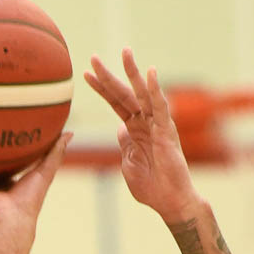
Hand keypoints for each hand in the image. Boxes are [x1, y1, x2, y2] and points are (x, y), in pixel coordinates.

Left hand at [84, 48, 202, 221]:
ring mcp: (157, 125)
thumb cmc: (150, 186)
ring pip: (142, 94)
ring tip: (125, 52)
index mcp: (134, 130)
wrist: (168, 201)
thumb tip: (121, 127)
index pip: (115, 103)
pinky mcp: (167, 132)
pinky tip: (150, 73)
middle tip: (94, 57)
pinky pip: (160, 108)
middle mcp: (146, 123)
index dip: (101, 89)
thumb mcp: (128, 161)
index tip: (85, 74)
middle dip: (109, 75)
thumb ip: (124, 143)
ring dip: (133, 73)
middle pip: (125, 94)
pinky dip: (155, 90)